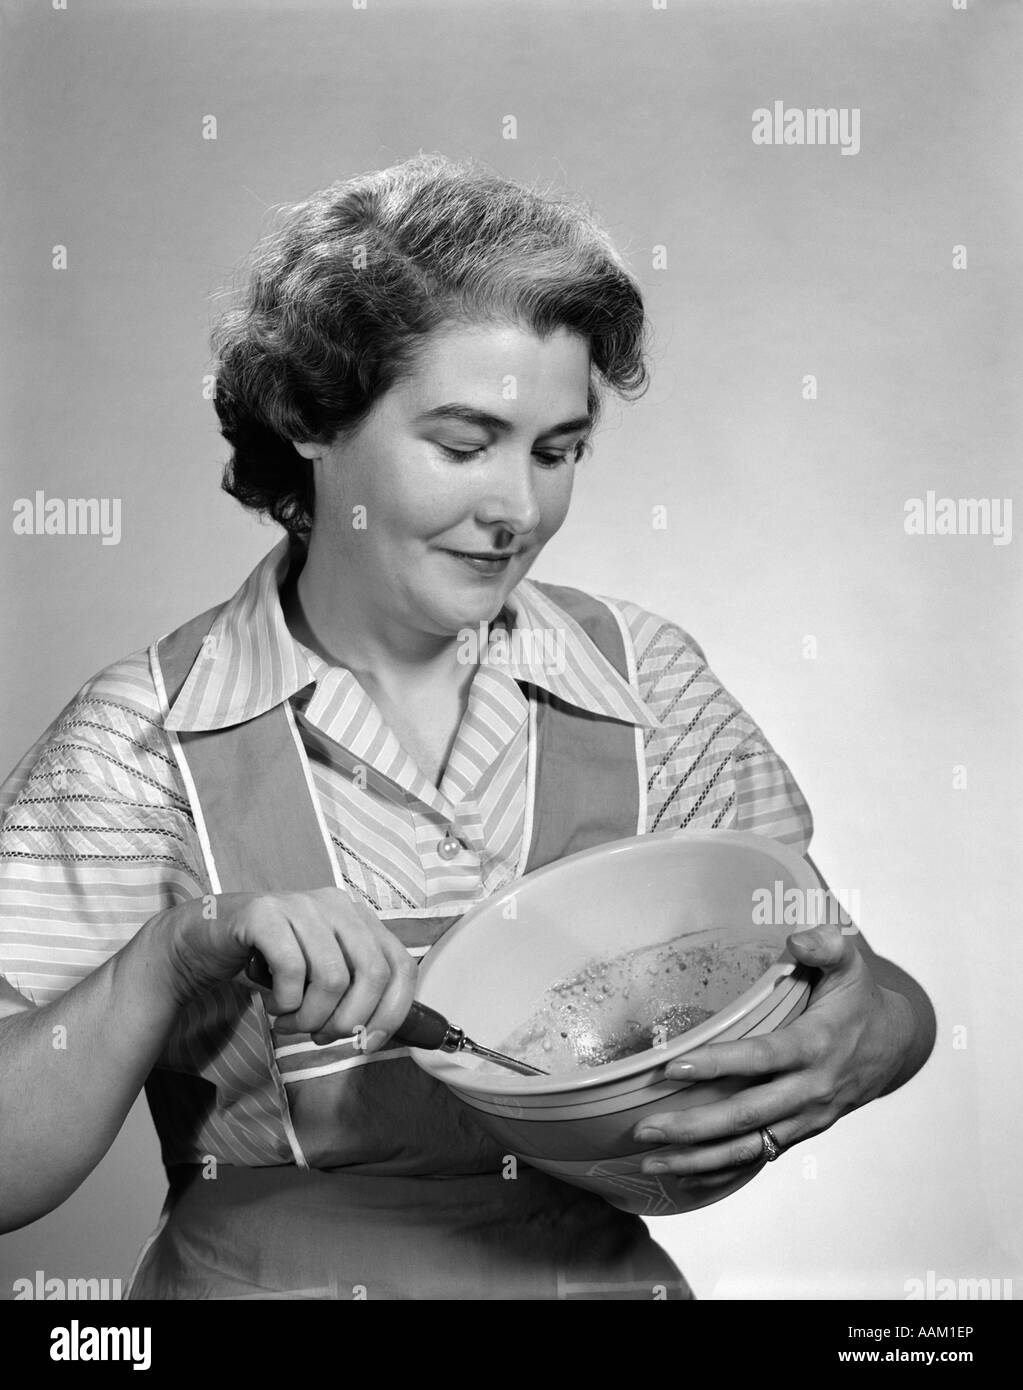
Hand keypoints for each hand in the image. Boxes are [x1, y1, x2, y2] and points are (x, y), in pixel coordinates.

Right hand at [156, 887, 416, 1050]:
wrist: (205, 942)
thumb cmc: (272, 965)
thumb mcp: (323, 976)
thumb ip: (356, 994)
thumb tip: (382, 1034)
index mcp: (360, 918)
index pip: (401, 966)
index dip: (393, 1012)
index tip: (367, 1044)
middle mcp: (337, 904)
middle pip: (372, 973)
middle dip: (347, 1020)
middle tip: (319, 1036)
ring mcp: (301, 904)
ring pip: (332, 978)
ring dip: (310, 1017)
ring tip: (290, 1021)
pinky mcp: (265, 913)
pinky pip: (292, 970)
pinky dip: (285, 1001)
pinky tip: (273, 1002)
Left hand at [632, 924, 916, 1179]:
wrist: (895, 1047)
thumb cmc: (859, 999)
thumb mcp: (851, 963)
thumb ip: (827, 945)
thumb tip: (797, 940)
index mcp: (815, 1045)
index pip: (761, 1059)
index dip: (718, 1064)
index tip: (673, 1068)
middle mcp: (809, 1089)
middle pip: (746, 1115)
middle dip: (694, 1126)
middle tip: (646, 1129)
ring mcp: (805, 1118)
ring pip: (749, 1147)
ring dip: (698, 1158)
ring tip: (651, 1161)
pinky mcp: (801, 1133)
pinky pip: (759, 1158)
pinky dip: (721, 1172)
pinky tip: (683, 1175)